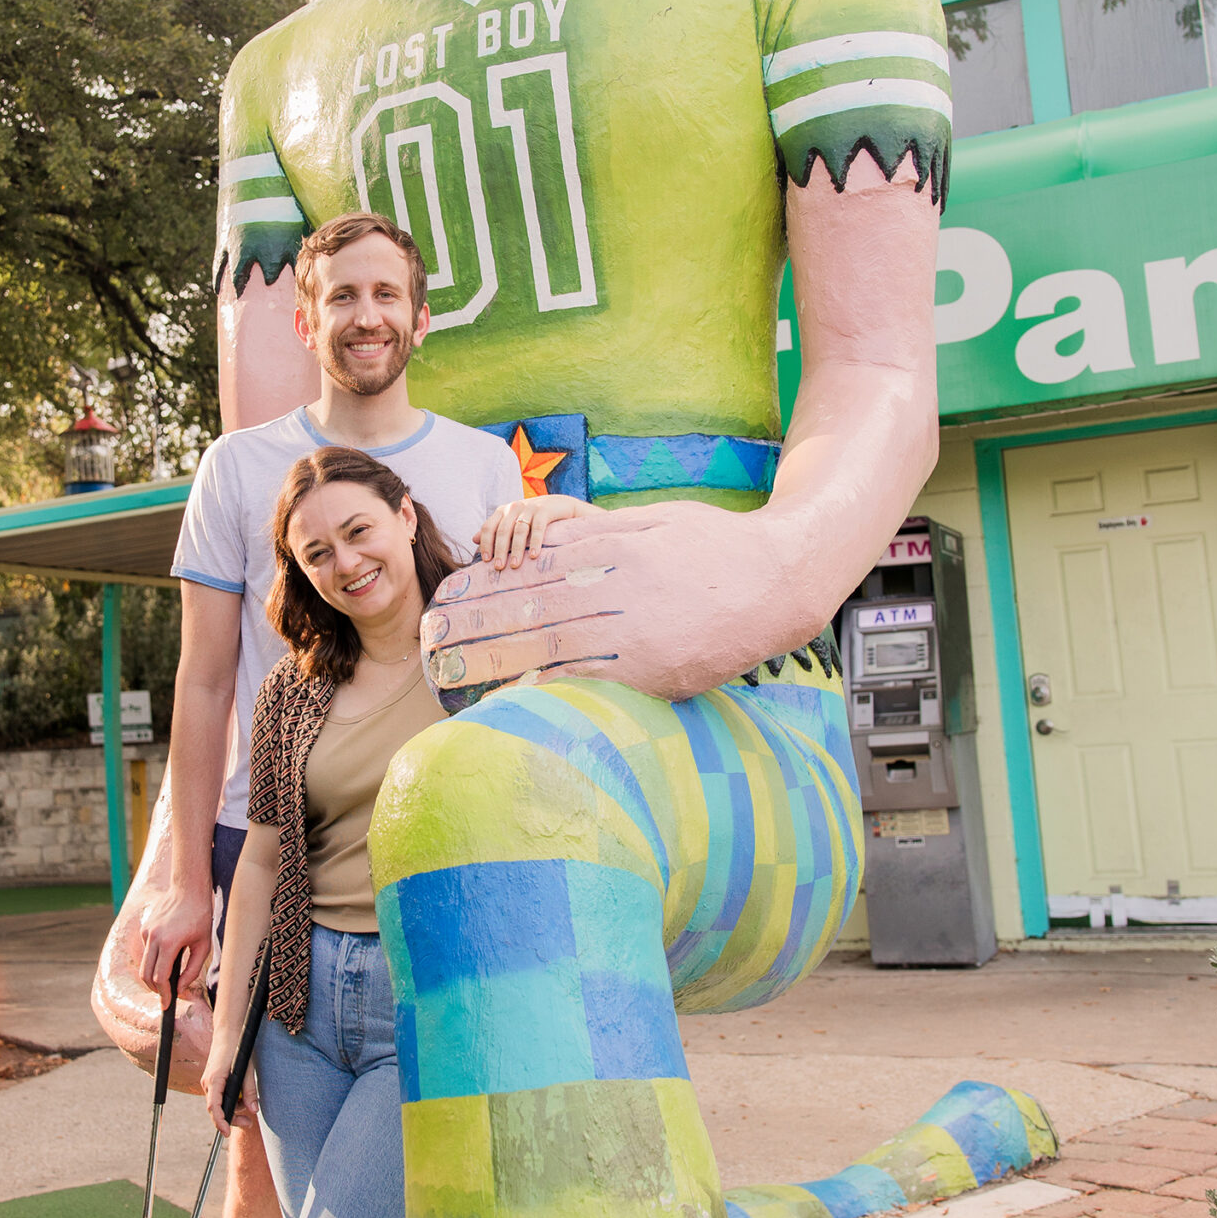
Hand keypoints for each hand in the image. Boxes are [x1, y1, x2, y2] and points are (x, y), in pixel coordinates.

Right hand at [139, 882, 216, 1001]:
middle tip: (165, 998)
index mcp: (169, 942)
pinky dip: (154, 961)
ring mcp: (146, 932)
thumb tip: (179, 989)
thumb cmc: (200, 916)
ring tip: (166, 983)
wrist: (188, 889)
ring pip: (144, 965)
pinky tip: (167, 958)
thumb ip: (192, 970)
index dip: (163, 994)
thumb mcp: (203, 945)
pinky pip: (147, 951)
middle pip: (147, 974)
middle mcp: (153, 937)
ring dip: (153, 977)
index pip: (160, 977)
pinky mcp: (144, 928)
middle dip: (155, 990)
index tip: (166, 1006)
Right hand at [202, 1025, 257, 1137]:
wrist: (228, 1031)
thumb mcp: (247, 1070)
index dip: (220, 1122)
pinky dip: (230, 1100)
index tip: (227, 1133)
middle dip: (231, 1119)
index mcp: (214, 1080)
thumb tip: (253, 1110)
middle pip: (215, 1110)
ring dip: (232, 1108)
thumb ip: (249, 1091)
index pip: (214, 1108)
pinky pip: (219, 1096)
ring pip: (218, 1104)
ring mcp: (208, 1082)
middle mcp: (208, 1083)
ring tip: (249, 1107)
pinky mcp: (212, 1080)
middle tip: (249, 1123)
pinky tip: (242, 1098)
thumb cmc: (237, 1048)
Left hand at [421, 502, 812, 705]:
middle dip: (478, 625)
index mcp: (620, 552)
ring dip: (498, 661)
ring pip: (557, 650)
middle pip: (535, 611)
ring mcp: (642, 640)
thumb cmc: (716, 545)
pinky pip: (595, 686)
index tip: (451, 594)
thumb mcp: (654, 519)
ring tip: (454, 668)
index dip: (488, 584)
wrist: (782, 584)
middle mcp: (625, 596)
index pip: (537, 570)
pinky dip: (552, 692)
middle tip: (434, 635)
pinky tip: (514, 698)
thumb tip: (537, 540)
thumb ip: (596, 532)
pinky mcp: (658, 676)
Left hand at [476, 493, 588, 569]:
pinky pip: (537, 528)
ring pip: (519, 531)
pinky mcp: (544, 511)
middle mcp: (514, 507)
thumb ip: (494, 529)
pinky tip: (533, 555)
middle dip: (500, 550)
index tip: (486, 561)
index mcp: (503, 511)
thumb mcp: (512, 521)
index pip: (488, 527)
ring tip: (514, 565)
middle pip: (502, 530)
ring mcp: (529, 508)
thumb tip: (474, 540)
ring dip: (516, 549)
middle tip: (499, 567)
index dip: (486, 544)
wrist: (560, 505)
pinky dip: (535, 542)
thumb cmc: (533, 517)